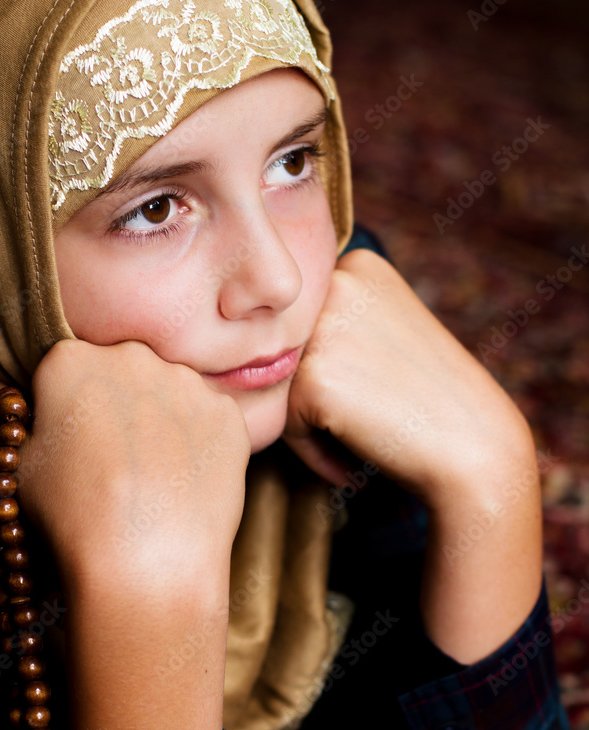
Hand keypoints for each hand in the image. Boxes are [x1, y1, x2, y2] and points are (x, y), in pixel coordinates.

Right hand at [0, 339, 250, 589]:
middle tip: (114, 463)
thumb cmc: (72, 516)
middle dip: (116, 406)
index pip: (65, 370)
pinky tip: (186, 482)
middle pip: (120, 374)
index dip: (66, 409)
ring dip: (161, 421)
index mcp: (71, 360)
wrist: (148, 562)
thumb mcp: (16, 467)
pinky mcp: (229, 416)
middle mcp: (133, 357)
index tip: (72, 444)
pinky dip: (200, 444)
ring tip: (153, 478)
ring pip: (170, 394)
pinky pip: (211, 420)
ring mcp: (188, 384)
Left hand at [283, 248, 531, 508]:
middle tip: (376, 416)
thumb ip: (338, 324)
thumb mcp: (391, 333)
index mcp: (357, 266)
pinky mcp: (310, 378)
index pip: (304, 328)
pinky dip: (316, 452)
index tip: (381, 389)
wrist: (476, 449)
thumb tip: (264, 337)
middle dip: (320, 396)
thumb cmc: (435, 402)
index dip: (337, 372)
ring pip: (282, 391)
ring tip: (370, 433)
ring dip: (315, 424)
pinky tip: (362, 452)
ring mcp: (321, 329)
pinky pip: (287, 427)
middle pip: (287, 357)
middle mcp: (336, 285)